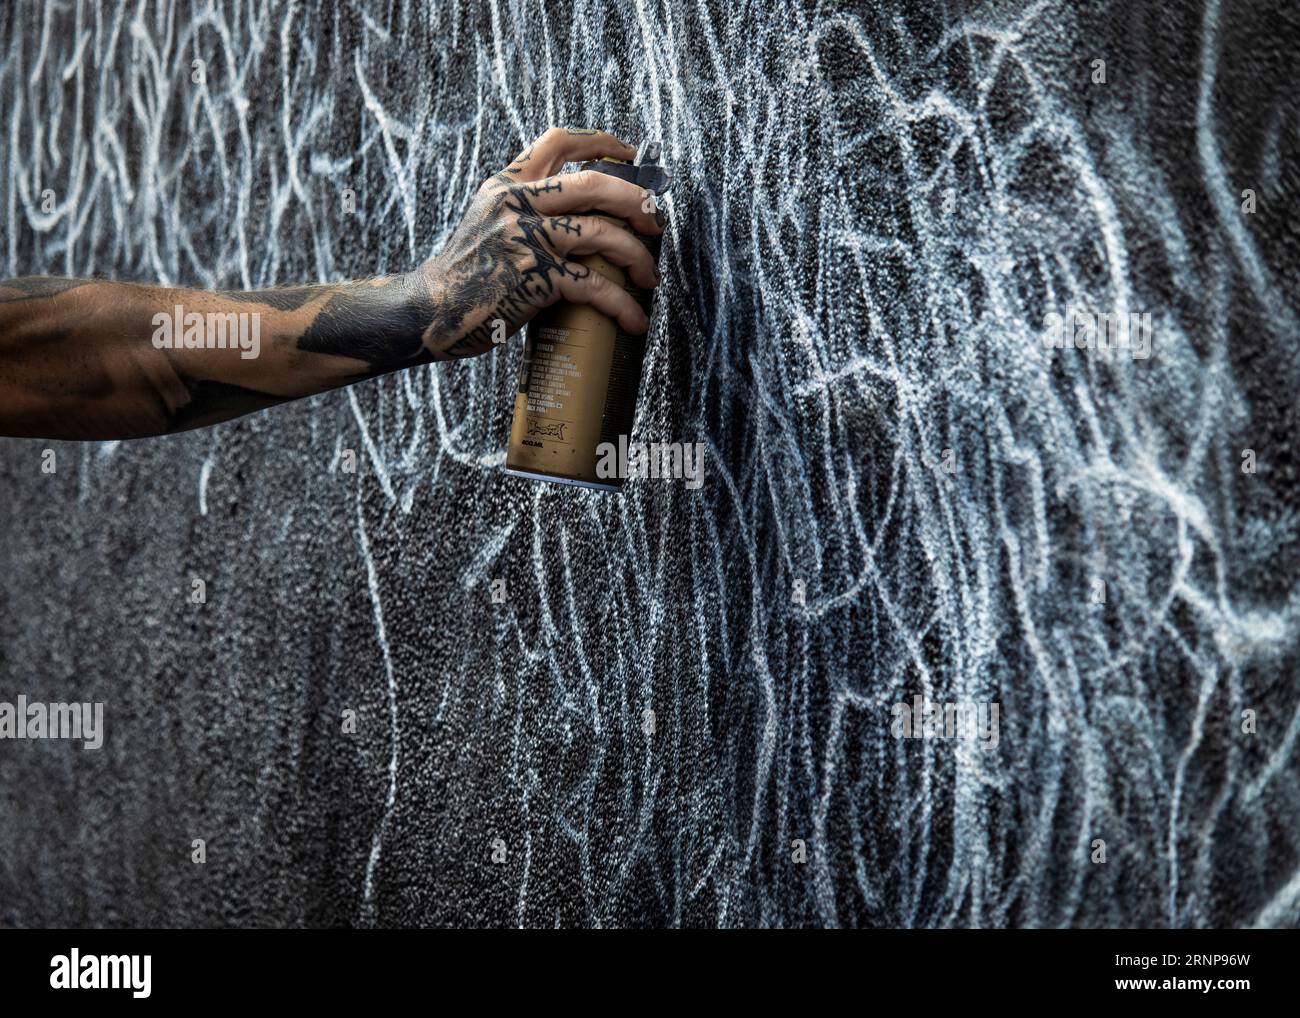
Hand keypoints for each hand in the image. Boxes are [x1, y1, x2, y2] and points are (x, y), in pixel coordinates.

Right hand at [415, 127, 664, 359]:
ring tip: (651, 277)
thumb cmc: (467, 276)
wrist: (430, 312)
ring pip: (602, 232)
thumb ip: (525, 209)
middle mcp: (516, 203)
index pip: (558, 142)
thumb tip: (584, 216)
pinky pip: (593, 285)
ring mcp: (525, 238)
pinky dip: (621, 304)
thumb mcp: (488, 222)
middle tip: (657, 222)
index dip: (601, 142)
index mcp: (506, 185)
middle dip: (637, 201)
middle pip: (594, 183)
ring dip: (637, 256)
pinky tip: (635, 319)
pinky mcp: (534, 277)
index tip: (631, 154)